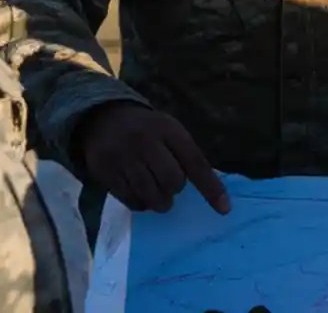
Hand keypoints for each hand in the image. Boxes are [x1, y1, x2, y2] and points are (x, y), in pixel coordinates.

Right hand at [75, 102, 230, 214]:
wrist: (103, 118)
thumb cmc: (147, 129)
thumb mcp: (170, 131)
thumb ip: (187, 155)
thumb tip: (211, 191)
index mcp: (168, 130)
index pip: (195, 162)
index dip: (211, 188)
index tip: (225, 209)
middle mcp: (145, 142)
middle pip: (172, 181)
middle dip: (175, 189)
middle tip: (169, 184)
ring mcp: (123, 157)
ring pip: (151, 194)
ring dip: (159, 201)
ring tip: (157, 193)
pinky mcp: (105, 172)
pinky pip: (130, 200)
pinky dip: (140, 203)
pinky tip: (141, 194)